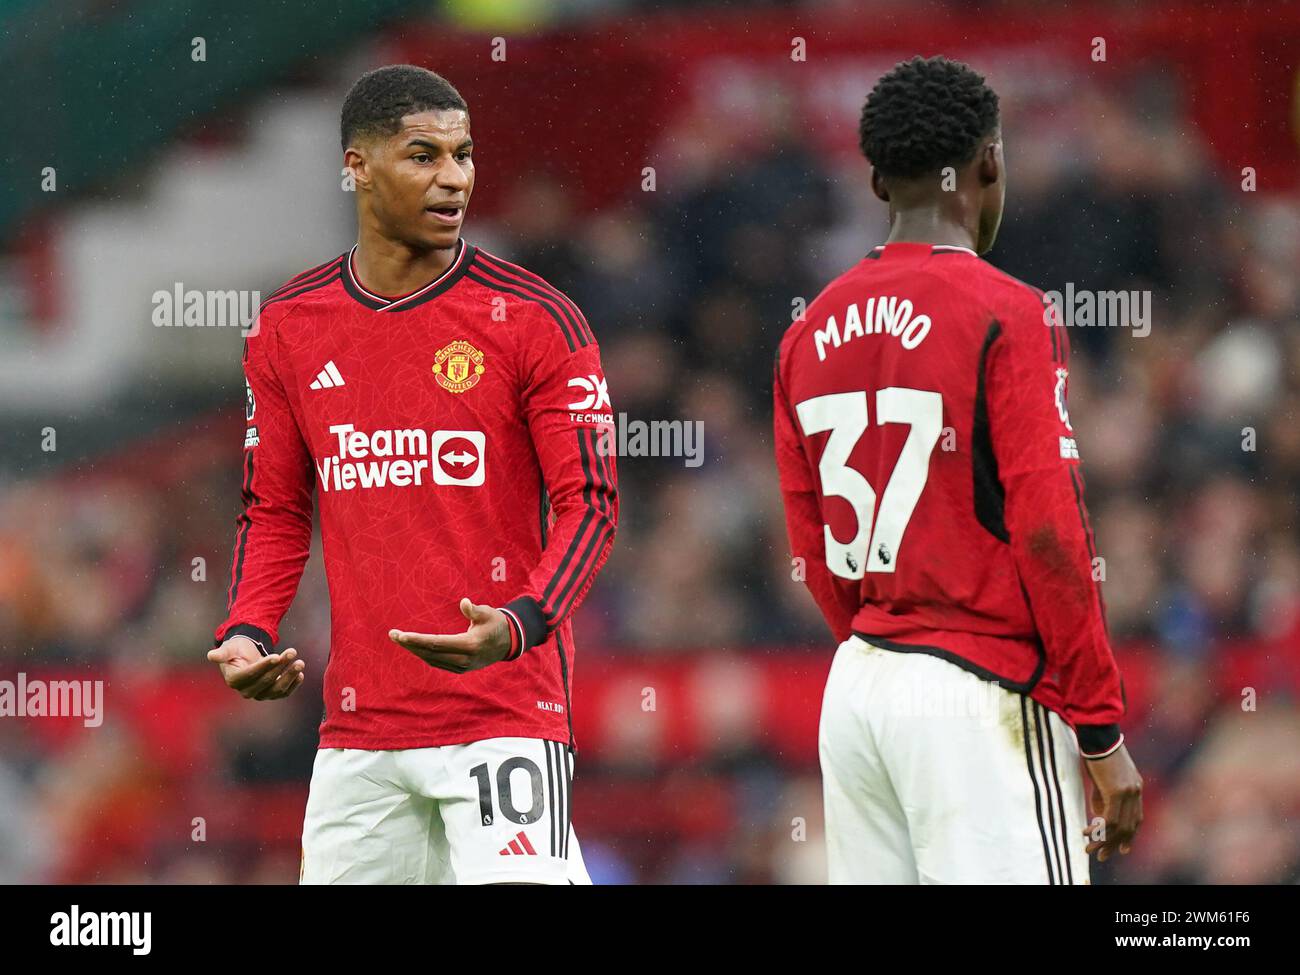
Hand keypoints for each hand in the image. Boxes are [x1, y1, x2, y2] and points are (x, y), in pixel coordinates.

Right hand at [207, 636, 305, 700]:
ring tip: (300, 662)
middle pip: (266, 681)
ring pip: (276, 689)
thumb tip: (211, 655)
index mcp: (234, 680)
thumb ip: (222, 653)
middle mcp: (246, 691)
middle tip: (292, 652)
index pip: (251, 674)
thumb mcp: (229, 648)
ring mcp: (259, 694)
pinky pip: (283, 693)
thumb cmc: (237, 650)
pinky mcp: (271, 694)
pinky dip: (293, 685)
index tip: (276, 655)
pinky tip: (300, 674)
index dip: (264, 666)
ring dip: (290, 676)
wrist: (246, 655)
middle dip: (280, 667)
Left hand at [389, 598, 512, 673]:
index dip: (418, 640)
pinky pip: (437, 662)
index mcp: (470, 645)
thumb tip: (464, 602)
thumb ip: (474, 610)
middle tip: (392, 635)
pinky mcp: (460, 669)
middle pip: (431, 653)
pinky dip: (424, 654)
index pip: (437, 643)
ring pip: (432, 659)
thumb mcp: (488, 613)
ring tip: (399, 639)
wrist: (508, 643)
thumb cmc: (496, 623)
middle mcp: (464, 660)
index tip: (401, 635)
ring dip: (415, 650)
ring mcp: (462, 667)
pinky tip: (414, 647)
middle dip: (410, 644)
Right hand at [1082, 743, 1142, 861]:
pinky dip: (1098, 828)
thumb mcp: (1102, 777)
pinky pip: (1109, 818)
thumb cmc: (1096, 751)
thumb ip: (1103, 796)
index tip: (1122, 850)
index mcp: (1136, 787)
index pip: (1136, 818)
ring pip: (1119, 826)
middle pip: (1129, 826)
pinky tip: (1086, 832)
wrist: (1098, 735)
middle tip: (1102, 856)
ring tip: (1090, 850)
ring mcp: (1129, 792)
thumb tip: (1099, 815)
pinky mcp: (1117, 791)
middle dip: (1115, 844)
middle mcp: (1136, 791)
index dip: (1129, 836)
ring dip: (1104, 840)